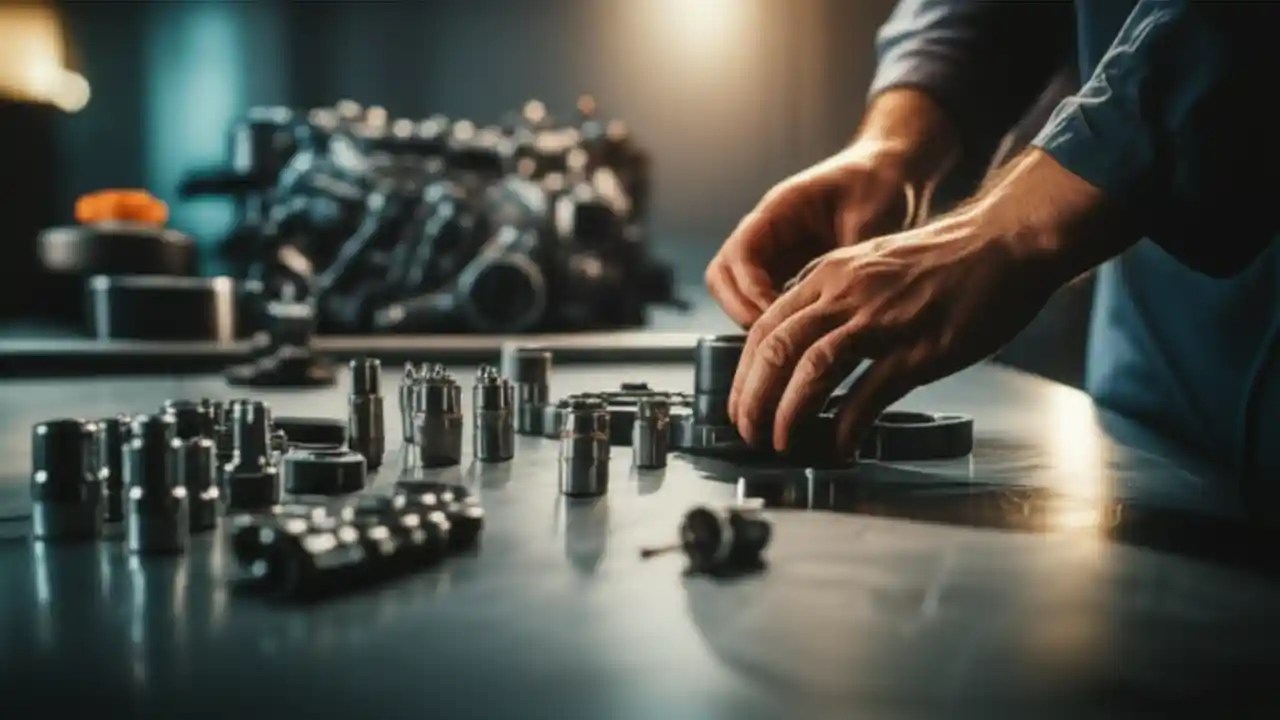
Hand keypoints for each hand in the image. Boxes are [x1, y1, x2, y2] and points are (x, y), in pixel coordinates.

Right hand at [705, 146, 915, 327]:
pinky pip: (758, 298)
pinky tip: (799, 333)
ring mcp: (771, 251)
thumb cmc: (876, 184)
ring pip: (734, 291)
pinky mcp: (785, 269)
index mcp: (778, 210)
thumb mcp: (870, 215)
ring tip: (786, 338)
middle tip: (776, 335)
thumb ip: (850, 256)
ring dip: (750, 316)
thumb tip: (843, 298)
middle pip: (722, 276)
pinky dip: (768, 318)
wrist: (886, 174)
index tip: (778, 312)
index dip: (750, 288)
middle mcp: (765, 232)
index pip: (740, 253)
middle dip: (740, 308)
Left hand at [728, 150, 1119, 457]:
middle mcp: (846, 295)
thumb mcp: (870, 263)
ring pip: (811, 370)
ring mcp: (882, 322)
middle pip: (777, 350)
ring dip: (789, 414)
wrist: (1004, 241)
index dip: (745, 372)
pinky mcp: (918, 349)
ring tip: (782, 443)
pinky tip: (841, 446)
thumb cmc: (943, 258)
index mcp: (829, 274)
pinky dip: (846, 426)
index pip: (765, 327)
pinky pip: (868, 394)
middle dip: (753, 399)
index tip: (741, 403)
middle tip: (749, 433)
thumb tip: (805, 335)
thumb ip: (834, 294)